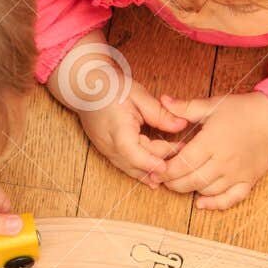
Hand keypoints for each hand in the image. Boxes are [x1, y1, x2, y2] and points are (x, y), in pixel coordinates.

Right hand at [48, 38, 185, 182]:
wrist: (84, 89)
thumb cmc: (109, 88)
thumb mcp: (138, 95)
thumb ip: (159, 113)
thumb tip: (181, 125)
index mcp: (116, 129)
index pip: (132, 152)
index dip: (149, 162)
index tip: (166, 168)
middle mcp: (109, 145)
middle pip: (136, 163)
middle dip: (159, 164)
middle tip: (183, 155)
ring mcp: (106, 151)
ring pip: (130, 169)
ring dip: (150, 173)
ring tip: (171, 175)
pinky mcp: (107, 152)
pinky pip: (125, 166)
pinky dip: (140, 172)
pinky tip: (153, 179)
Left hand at [156, 92, 267, 209]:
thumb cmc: (241, 110)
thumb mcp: (212, 105)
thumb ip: (185, 107)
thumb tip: (163, 100)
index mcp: (212, 141)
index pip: (183, 163)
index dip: (166, 171)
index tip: (156, 171)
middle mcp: (224, 160)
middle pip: (192, 180)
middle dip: (173, 183)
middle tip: (162, 180)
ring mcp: (237, 173)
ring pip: (207, 190)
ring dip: (190, 189)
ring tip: (180, 183)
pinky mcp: (248, 181)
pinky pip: (230, 199)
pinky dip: (215, 204)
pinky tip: (201, 203)